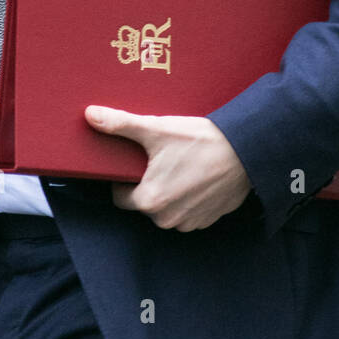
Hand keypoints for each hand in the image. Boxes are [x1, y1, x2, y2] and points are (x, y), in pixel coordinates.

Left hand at [84, 106, 252, 231]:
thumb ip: (120, 124)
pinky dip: (188, 197)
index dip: (124, 178)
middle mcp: (167, 220)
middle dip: (148, 183)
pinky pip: (187, 211)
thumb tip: (90, 115)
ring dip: (169, 191)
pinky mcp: (208, 220)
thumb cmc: (200, 140)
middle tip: (162, 158)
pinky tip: (197, 176)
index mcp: (149, 201)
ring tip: (181, 165)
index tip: (137, 161)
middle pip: (143, 202)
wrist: (247, 150)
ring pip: (166, 208)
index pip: (119, 197)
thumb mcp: (157, 129)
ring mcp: (189, 223)